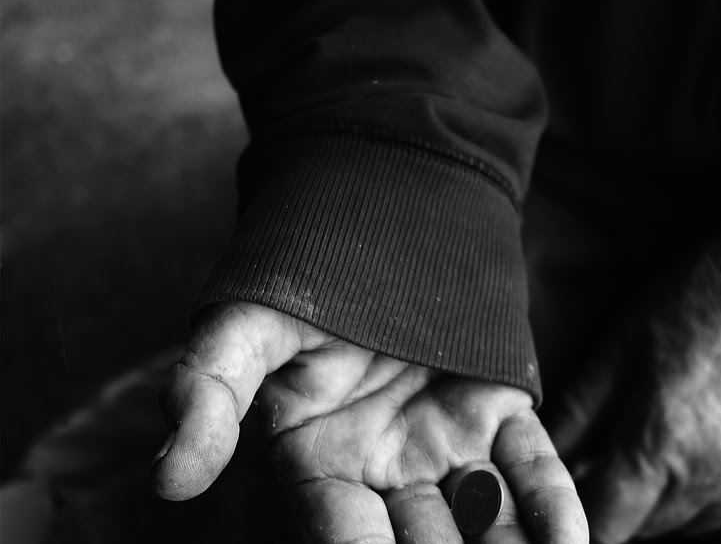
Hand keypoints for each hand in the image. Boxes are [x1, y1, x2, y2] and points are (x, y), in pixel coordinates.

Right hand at [151, 302, 587, 542]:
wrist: (367, 210)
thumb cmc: (294, 274)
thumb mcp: (239, 331)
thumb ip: (207, 399)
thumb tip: (167, 480)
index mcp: (319, 463)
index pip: (346, 538)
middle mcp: (386, 468)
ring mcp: (445, 441)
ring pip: (482, 518)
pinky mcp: (496, 407)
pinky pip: (530, 464)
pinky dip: (552, 505)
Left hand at [542, 124, 720, 542]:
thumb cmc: (702, 297)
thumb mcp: (620, 346)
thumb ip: (575, 416)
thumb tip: (542, 460)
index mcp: (661, 446)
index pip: (605, 527)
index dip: (584, 519)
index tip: (574, 502)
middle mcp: (716, 478)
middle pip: (650, 530)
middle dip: (624, 505)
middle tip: (615, 456)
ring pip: (697, 522)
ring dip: (672, 499)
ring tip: (670, 437)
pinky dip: (720, 485)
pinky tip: (717, 433)